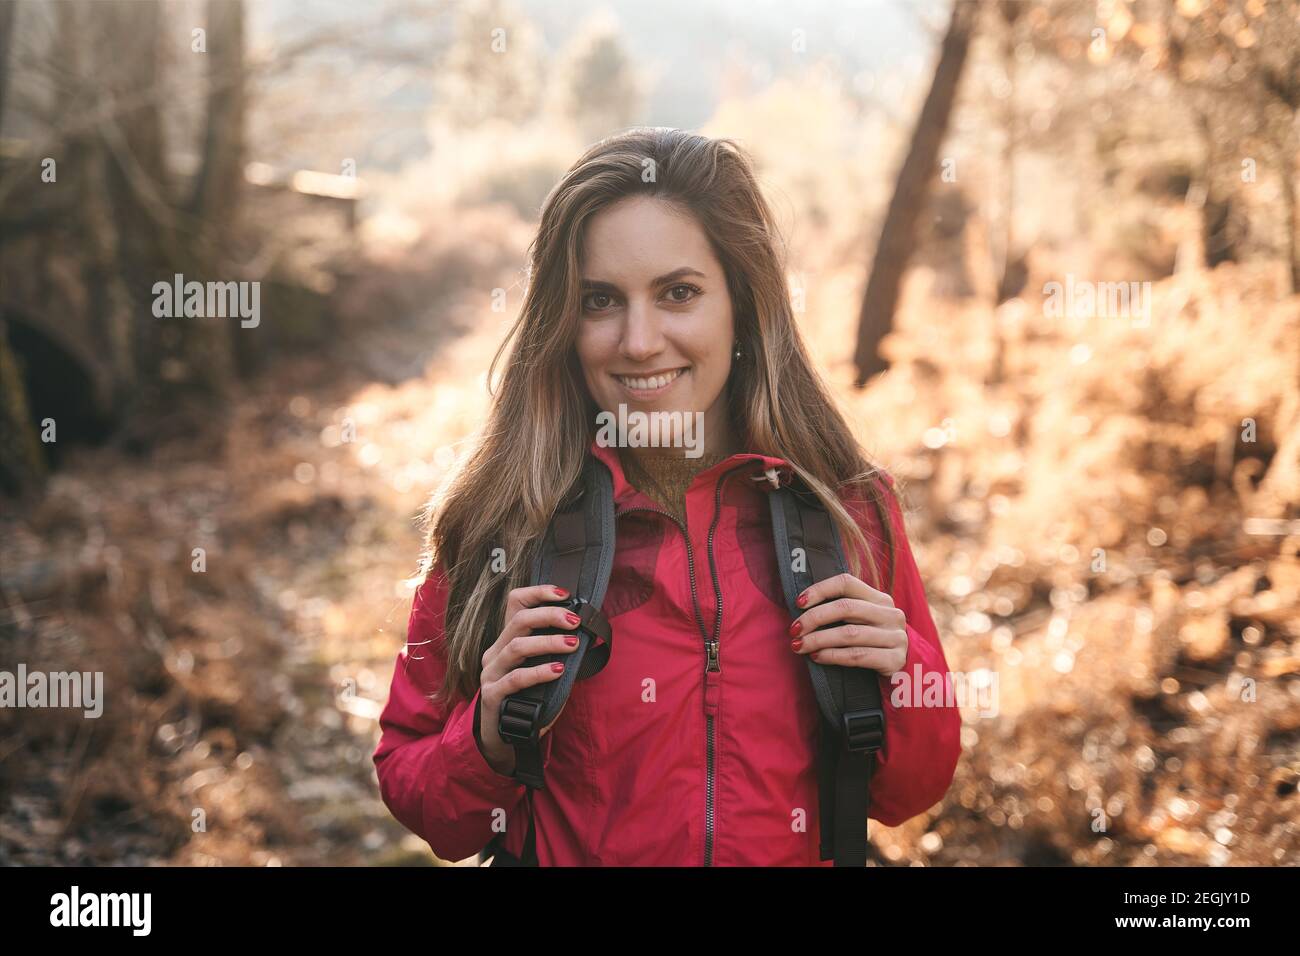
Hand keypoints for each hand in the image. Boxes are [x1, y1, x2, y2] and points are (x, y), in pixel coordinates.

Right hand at [477, 584, 581, 775]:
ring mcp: (491, 673)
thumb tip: (582, 634)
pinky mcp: (492, 695)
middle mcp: (495, 652)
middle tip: (575, 621)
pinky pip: (516, 679)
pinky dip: (538, 672)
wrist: (504, 738)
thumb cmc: (527, 701)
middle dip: (549, 616)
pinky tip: (557, 671)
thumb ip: (553, 652)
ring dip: (548, 642)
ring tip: (572, 644)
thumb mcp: (540, 670)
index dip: (538, 593)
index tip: (564, 594)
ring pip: (517, 646)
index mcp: (506, 641)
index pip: (515, 604)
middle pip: (518, 621)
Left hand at [787, 572, 907, 676]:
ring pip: (849, 633)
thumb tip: (800, 606)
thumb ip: (841, 611)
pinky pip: (857, 655)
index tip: (798, 603)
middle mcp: (891, 614)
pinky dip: (832, 656)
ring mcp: (896, 637)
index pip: (846, 583)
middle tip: (794, 630)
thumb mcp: (862, 622)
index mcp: (880, 599)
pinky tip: (817, 657)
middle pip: (846, 607)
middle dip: (814, 618)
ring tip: (799, 646)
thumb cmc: (871, 644)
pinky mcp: (895, 660)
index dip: (820, 590)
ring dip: (818, 639)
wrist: (903, 674)